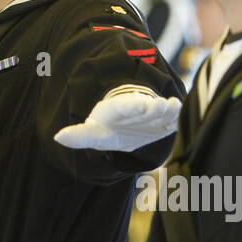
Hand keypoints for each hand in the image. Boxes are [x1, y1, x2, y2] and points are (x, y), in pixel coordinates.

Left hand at [55, 88, 180, 151]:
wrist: (125, 125)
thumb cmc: (107, 128)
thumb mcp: (93, 133)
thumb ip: (79, 136)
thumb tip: (58, 137)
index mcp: (118, 109)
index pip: (126, 106)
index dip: (134, 105)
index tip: (141, 104)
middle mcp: (137, 109)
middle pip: (147, 107)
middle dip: (154, 106)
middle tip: (162, 105)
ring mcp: (152, 114)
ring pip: (162, 110)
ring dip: (169, 110)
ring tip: (174, 107)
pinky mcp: (164, 123)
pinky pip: (173, 119)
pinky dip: (177, 118)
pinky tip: (183, 117)